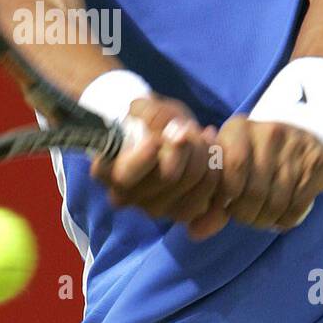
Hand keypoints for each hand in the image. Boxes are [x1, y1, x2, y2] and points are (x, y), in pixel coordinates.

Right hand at [89, 96, 224, 237]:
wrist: (159, 134)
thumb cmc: (146, 120)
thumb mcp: (146, 108)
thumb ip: (155, 116)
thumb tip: (177, 132)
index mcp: (106, 171)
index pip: (127, 173)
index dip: (147, 154)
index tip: (162, 134)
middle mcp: (125, 197)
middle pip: (168, 176)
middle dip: (187, 145)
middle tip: (189, 127)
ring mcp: (152, 208)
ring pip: (191, 184)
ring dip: (204, 154)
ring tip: (203, 135)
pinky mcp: (178, 214)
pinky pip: (207, 198)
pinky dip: (216, 171)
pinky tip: (212, 153)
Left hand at [188, 115, 322, 236]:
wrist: (302, 134)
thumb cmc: (253, 156)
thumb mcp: (228, 169)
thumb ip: (211, 200)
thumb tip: (196, 232)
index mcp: (238, 130)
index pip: (231, 170)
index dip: (227, 198)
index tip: (227, 206)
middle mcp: (268, 134)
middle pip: (254, 191)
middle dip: (246, 214)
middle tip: (246, 216)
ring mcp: (295, 147)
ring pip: (276, 201)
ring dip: (265, 219)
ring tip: (261, 217)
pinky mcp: (316, 163)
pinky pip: (297, 205)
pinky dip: (285, 220)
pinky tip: (280, 215)